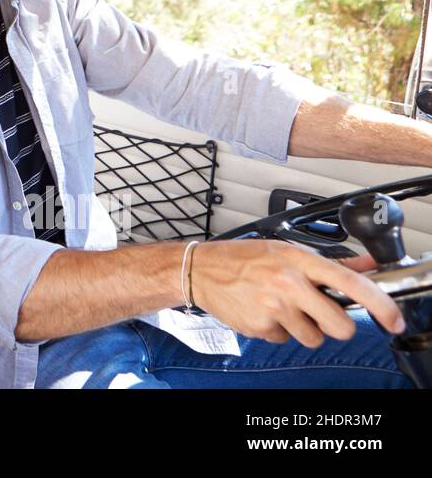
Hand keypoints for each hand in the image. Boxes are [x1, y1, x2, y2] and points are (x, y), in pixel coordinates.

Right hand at [189, 240, 405, 347]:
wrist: (199, 270)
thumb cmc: (241, 258)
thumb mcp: (286, 251)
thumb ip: (329, 263)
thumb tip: (366, 265)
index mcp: (297, 261)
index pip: (349, 283)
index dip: (378, 303)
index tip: (392, 318)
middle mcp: (287, 284)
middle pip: (339, 325)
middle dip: (336, 326)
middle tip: (322, 314)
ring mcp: (273, 308)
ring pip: (313, 338)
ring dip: (304, 328)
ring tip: (284, 308)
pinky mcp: (260, 327)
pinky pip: (285, 339)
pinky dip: (278, 330)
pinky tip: (264, 312)